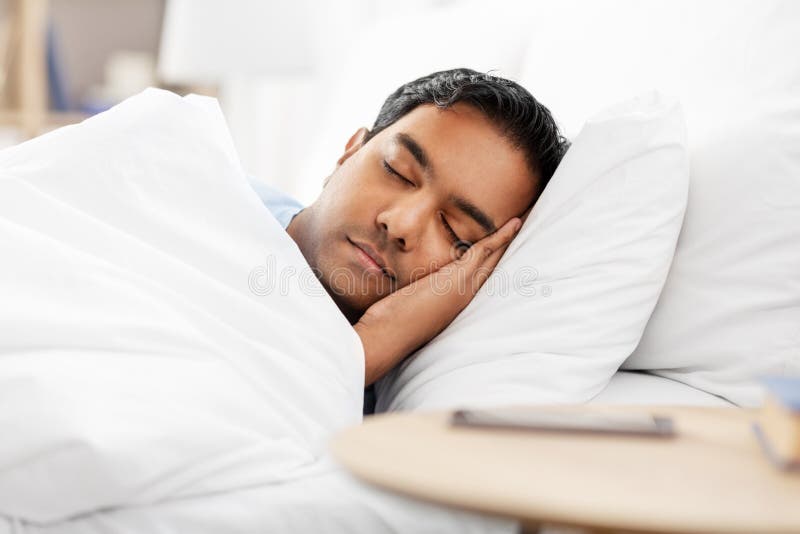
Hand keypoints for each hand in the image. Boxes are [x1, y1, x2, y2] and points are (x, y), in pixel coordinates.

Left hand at [355, 217, 521, 385]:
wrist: (383, 340)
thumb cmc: (388, 325)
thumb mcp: (406, 303)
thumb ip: (415, 292)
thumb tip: (409, 284)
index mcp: (456, 301)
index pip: (482, 274)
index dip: (496, 256)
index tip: (507, 238)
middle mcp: (466, 297)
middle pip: (497, 266)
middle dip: (513, 244)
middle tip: (532, 222)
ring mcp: (464, 290)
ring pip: (496, 258)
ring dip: (513, 237)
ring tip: (528, 216)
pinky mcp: (457, 282)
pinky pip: (484, 253)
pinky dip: (501, 237)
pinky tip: (514, 223)